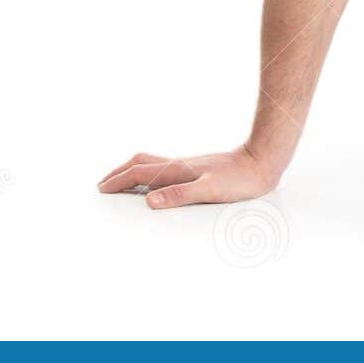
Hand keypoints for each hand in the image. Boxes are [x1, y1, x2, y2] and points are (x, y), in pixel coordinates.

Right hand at [96, 142, 281, 209]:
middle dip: (119, 173)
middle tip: (103, 183)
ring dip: (132, 170)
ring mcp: (188, 165)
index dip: (117, 181)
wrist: (263, 161)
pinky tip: (157, 181)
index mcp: (177, 170)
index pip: (138, 174)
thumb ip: (179, 195)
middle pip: (141, 163)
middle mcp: (179, 164)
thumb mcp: (210, 190)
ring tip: (122, 180)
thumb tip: (149, 201)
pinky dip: (150, 172)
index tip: (100, 189)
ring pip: (152, 163)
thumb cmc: (240, 178)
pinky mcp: (198, 168)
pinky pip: (165, 167)